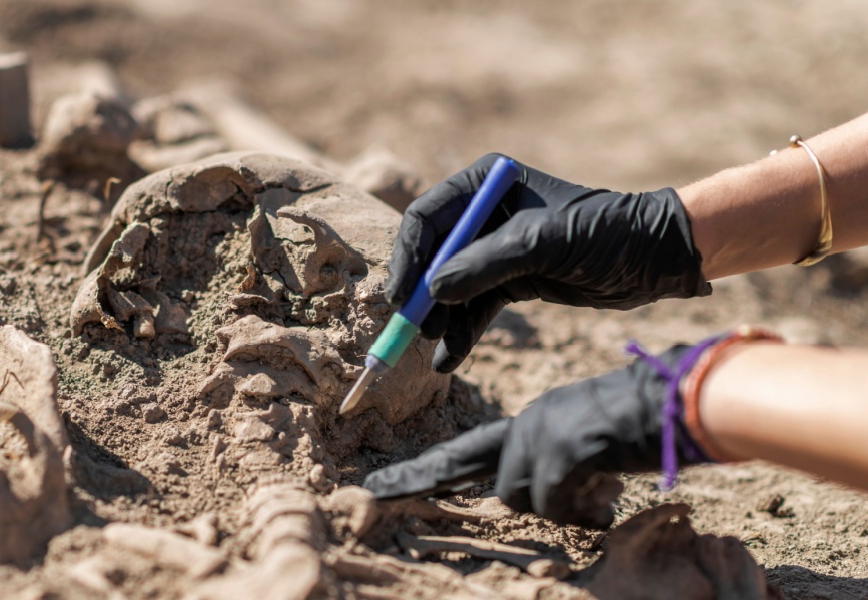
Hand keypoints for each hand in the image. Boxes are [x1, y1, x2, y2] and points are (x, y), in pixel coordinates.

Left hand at [362, 345, 700, 528]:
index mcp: (535, 419)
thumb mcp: (592, 446)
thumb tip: (542, 498)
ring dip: (559, 507)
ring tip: (602, 489)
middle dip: (418, 479)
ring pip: (519, 496)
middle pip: (469, 464)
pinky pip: (553, 503)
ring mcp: (541, 433)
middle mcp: (529, 421)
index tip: (384, 484)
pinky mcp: (561, 450)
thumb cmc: (650, 422)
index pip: (468, 449)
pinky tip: (611, 495)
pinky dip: (583, 510)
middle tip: (374, 491)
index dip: (427, 471)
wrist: (685, 397)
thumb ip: (559, 470)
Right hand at [386, 153, 710, 372]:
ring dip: (440, 318)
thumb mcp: (542, 244)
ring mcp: (496, 250)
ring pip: (451, 288)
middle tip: (412, 327)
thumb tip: (433, 292)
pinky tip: (449, 359)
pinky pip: (475, 308)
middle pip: (432, 255)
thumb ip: (484, 265)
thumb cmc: (605, 233)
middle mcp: (484, 215)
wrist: (657, 259)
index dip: (408, 257)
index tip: (402, 295)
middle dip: (421, 293)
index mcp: (486, 185)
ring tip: (434, 346)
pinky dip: (462, 333)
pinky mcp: (512, 281)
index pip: (427, 218)